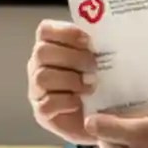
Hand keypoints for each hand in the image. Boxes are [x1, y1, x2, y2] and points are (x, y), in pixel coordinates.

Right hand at [26, 20, 97, 144]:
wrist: (104, 117)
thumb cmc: (103, 82)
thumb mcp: (103, 59)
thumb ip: (98, 46)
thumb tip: (110, 34)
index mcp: (52, 46)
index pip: (45, 30)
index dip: (66, 32)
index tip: (88, 41)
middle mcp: (39, 65)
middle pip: (42, 52)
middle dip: (73, 58)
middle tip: (94, 66)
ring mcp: (37, 89)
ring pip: (42, 77)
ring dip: (71, 81)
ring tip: (90, 86)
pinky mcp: (42, 112)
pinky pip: (47, 103)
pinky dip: (67, 102)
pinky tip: (80, 103)